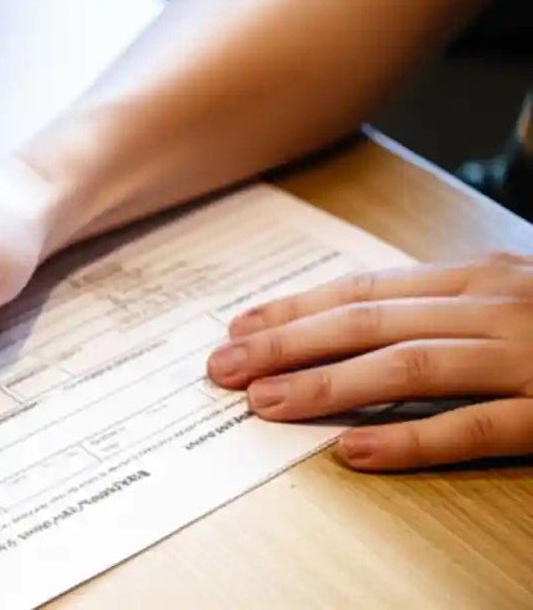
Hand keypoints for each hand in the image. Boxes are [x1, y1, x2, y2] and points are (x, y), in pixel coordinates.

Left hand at [207, 252, 532, 470]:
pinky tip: (356, 449)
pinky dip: (412, 438)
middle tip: (224, 366)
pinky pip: (474, 427)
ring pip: (408, 367)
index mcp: (478, 278)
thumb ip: (446, 305)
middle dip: (286, 344)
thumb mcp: (514, 296)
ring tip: (265, 402)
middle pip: (368, 323)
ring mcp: (523, 358)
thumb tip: (356, 324)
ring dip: (328, 384)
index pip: (365, 292)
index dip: (295, 310)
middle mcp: (493, 308)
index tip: (238, 328)